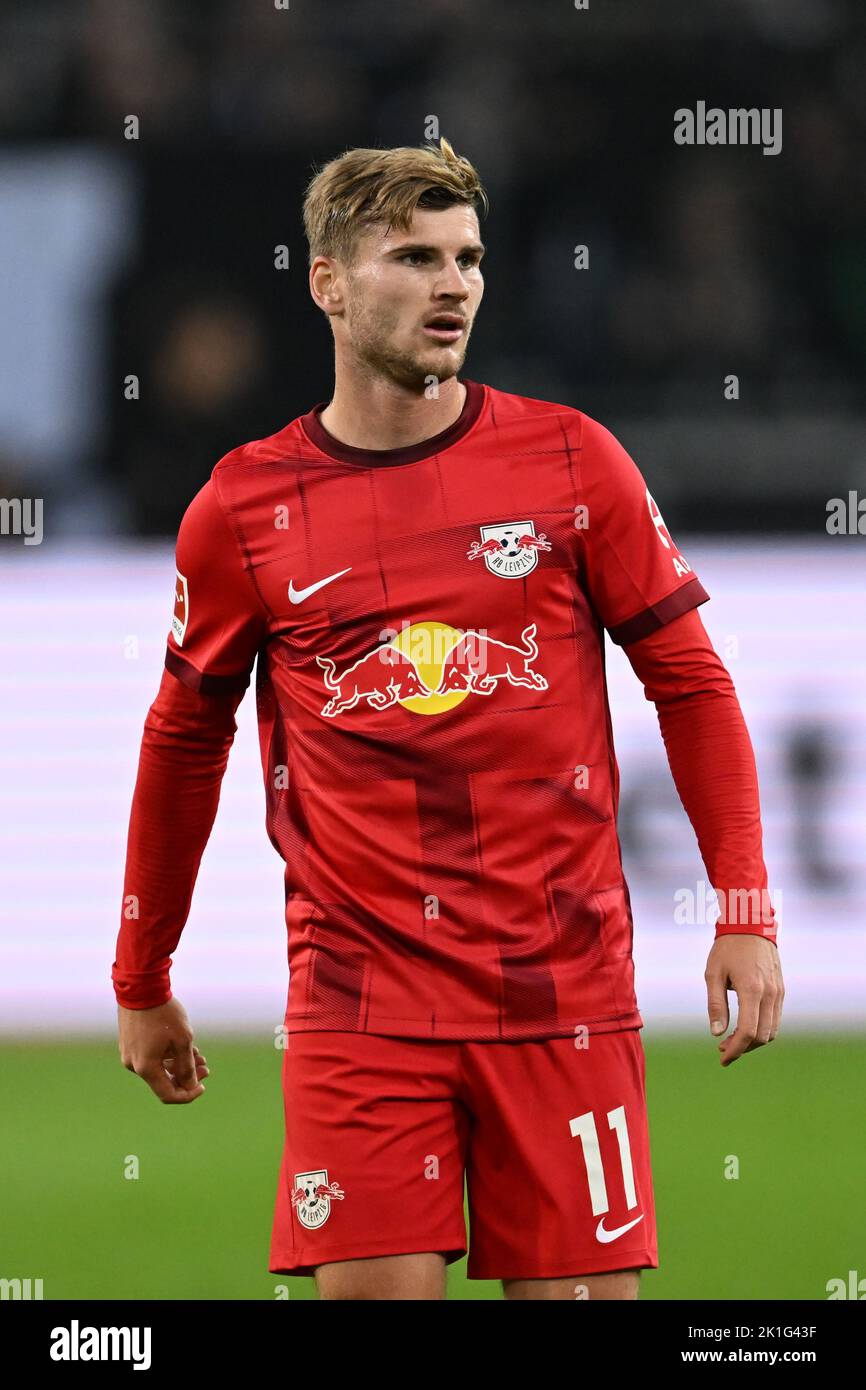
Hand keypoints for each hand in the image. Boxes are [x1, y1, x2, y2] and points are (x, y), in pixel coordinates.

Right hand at [118, 997, 208, 1102]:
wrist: (141, 987)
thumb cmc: (163, 1013)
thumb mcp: (183, 1039)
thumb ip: (187, 1067)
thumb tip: (190, 1087)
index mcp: (145, 1068)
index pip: (168, 1095)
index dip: (188, 1095)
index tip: (203, 1086)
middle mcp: (133, 1065)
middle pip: (164, 1081)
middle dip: (187, 1076)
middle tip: (206, 1066)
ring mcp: (129, 1054)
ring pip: (158, 1069)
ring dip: (179, 1065)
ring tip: (198, 1054)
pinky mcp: (129, 1044)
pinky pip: (151, 1058)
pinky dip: (167, 1057)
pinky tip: (183, 1047)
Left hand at [704, 934, 783, 1066]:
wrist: (751, 925)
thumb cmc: (727, 948)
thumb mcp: (713, 974)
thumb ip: (716, 1004)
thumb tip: (716, 1033)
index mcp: (752, 990)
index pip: (748, 1031)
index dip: (735, 1049)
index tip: (723, 1058)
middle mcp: (769, 994)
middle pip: (762, 1036)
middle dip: (743, 1048)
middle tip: (723, 1048)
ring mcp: (778, 992)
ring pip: (772, 1030)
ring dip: (753, 1041)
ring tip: (732, 1040)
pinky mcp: (780, 990)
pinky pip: (775, 1018)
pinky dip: (762, 1029)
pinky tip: (745, 1026)